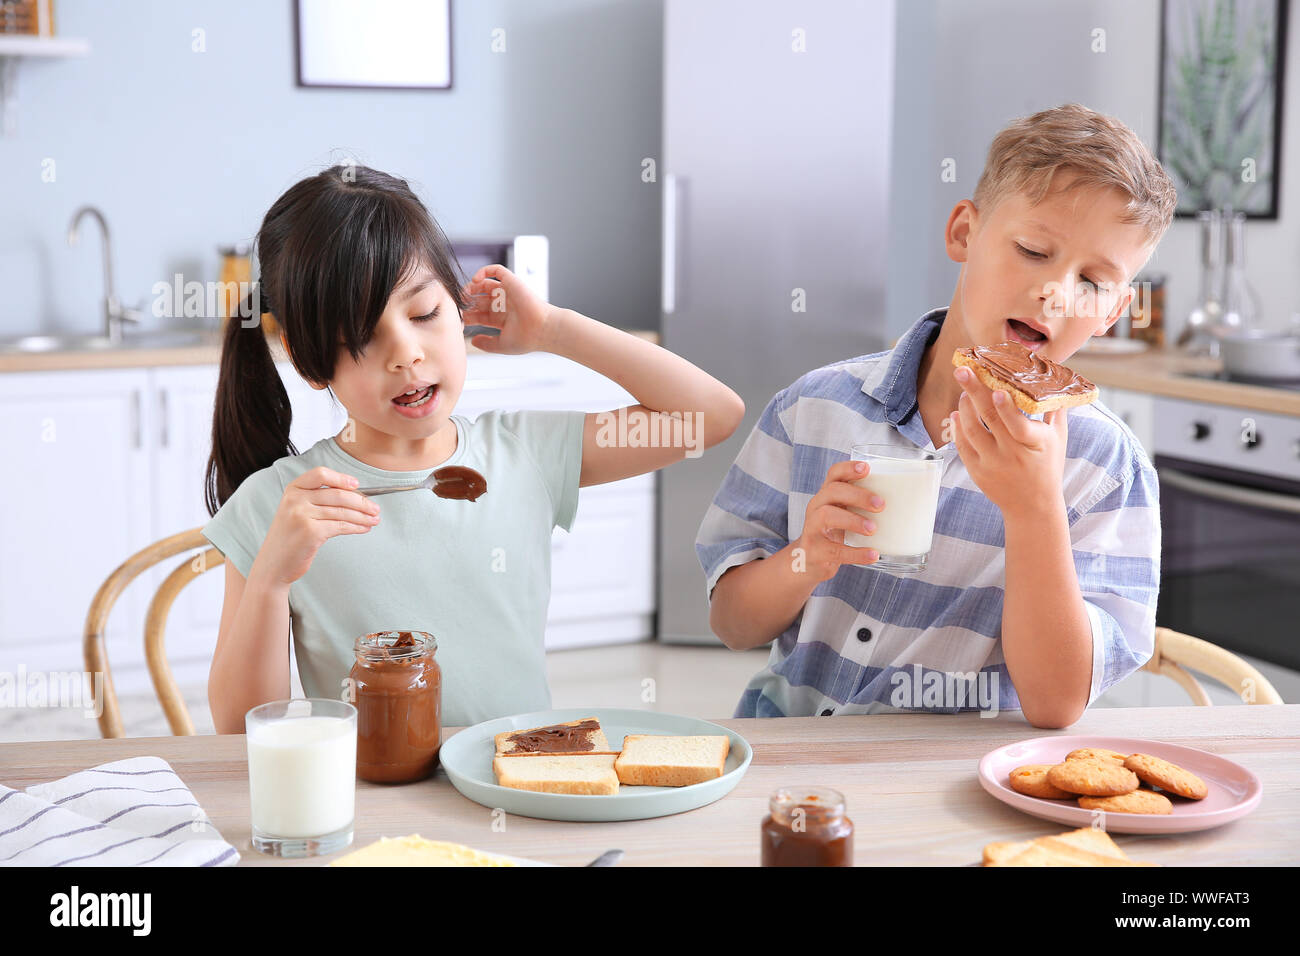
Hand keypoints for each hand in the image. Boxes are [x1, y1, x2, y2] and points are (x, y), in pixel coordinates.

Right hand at [250, 467, 380, 587]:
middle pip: (337, 494)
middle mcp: (295, 499)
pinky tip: (364, 528)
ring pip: (342, 511)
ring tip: (374, 520)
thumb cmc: (290, 538)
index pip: (321, 474)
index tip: (357, 485)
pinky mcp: (311, 532)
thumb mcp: (296, 511)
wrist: (273, 564)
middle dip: (362, 502)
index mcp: (293, 489)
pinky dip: (356, 527)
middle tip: (375, 509)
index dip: (341, 478)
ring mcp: (302, 515)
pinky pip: (341, 526)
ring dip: (363, 516)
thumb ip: (318, 499)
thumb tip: (355, 496)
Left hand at [460, 263, 560, 354]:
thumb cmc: (527, 339)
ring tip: (465, 293)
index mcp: (500, 318)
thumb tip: (473, 340)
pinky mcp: (512, 281)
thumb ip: (486, 343)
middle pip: (479, 299)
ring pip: (484, 284)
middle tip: (458, 305)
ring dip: (472, 286)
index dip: (467, 315)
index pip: (479, 314)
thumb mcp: (502, 345)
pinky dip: (484, 271)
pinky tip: (475, 280)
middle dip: (467, 301)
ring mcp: (507, 292)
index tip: (458, 319)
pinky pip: (496, 270)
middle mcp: (503, 304)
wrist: (542, 330)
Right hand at [793, 460, 883, 581]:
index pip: (834, 474)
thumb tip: (910, 503)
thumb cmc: (834, 534)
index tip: (867, 468)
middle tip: (881, 504)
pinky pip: (834, 550)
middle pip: (832, 491)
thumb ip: (865, 506)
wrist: (808, 562)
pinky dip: (856, 553)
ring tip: (873, 529)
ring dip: (853, 520)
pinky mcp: (815, 552)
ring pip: (826, 516)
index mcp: (827, 495)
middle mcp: (816, 507)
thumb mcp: (844, 515)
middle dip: (858, 495)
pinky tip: (873, 555)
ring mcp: (812, 529)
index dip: (848, 468)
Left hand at [950, 366, 1067, 517]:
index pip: (1018, 425)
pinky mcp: (977, 471)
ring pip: (971, 430)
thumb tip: (1057, 382)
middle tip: (962, 370)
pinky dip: (957, 427)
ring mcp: (991, 463)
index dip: (1007, 408)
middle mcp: (1011, 454)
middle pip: (989, 419)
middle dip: (974, 392)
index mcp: (1034, 444)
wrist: (1032, 506)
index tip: (998, 390)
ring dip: (964, 407)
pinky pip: (963, 445)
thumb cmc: (1047, 467)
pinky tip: (957, 412)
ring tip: (964, 390)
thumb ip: (1055, 410)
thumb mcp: (1059, 439)